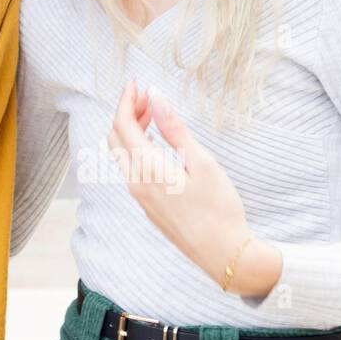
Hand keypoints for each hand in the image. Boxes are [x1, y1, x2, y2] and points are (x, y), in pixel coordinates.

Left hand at [108, 80, 282, 296]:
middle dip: (126, 112)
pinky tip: (156, 143)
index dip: (125, 100)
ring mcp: (139, 197)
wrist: (225, 256)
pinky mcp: (147, 206)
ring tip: (154, 115)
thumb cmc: (220, 209)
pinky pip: (130, 170)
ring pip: (121, 155)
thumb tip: (157, 98)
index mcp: (147, 170)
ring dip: (131, 131)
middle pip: (115, 138)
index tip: (136, 83)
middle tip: (147, 97)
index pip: (122, 125)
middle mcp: (136, 183)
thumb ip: (175, 130)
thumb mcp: (203, 163)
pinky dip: (136, 149)